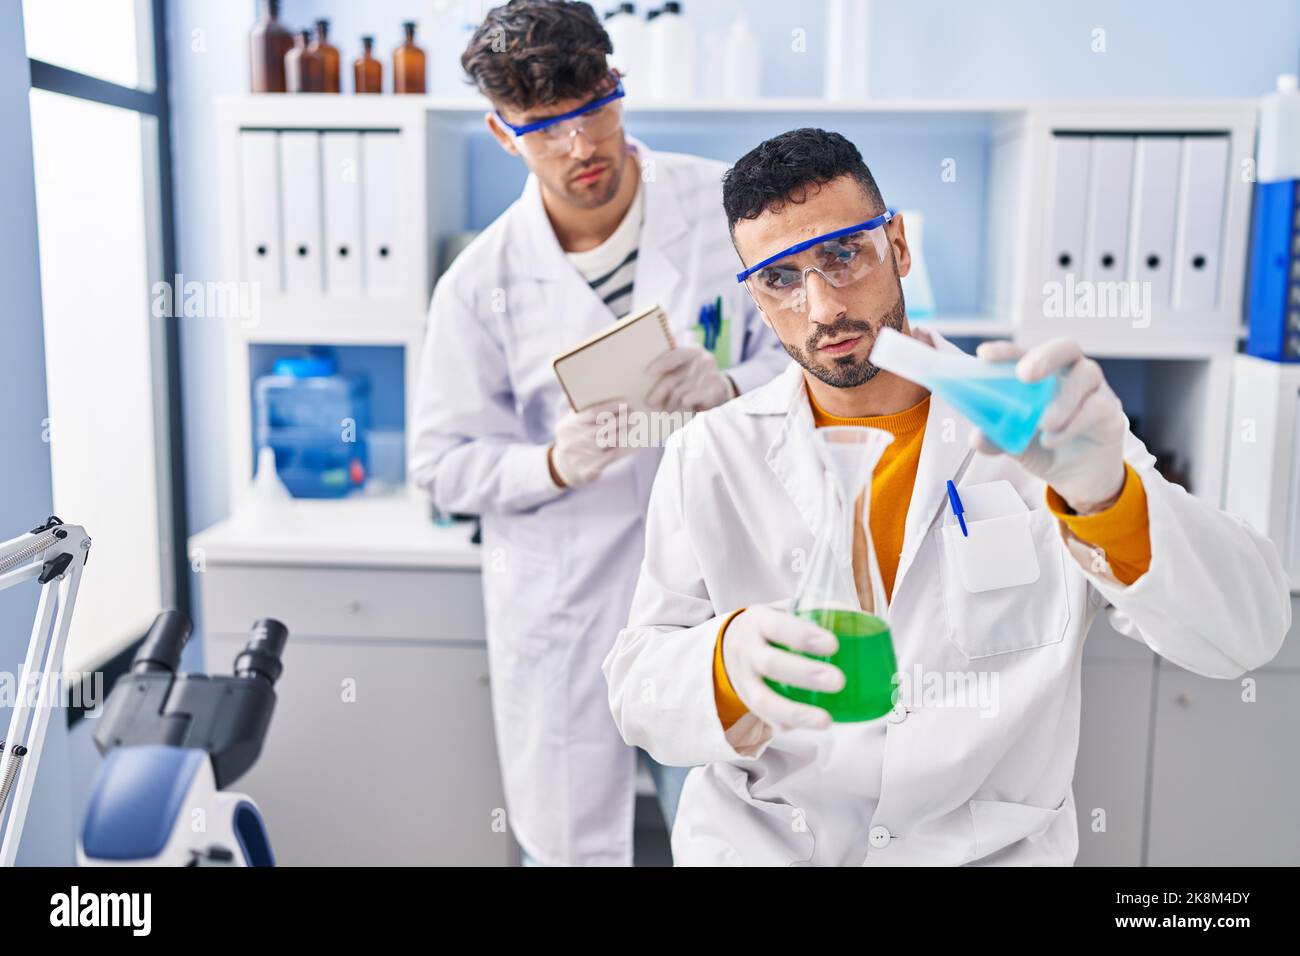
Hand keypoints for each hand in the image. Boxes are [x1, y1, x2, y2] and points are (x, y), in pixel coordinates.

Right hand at [550, 399, 632, 487]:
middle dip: (618, 421)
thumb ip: (580, 408)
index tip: (624, 403)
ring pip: (603, 445)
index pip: (590, 414)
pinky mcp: (586, 472)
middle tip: (633, 415)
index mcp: (566, 426)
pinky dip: (616, 450)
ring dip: (620, 434)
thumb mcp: (570, 422)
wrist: (564, 466)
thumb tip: (593, 387)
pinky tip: (625, 441)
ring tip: (633, 426)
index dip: (609, 408)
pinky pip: (605, 460)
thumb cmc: (574, 436)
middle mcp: (570, 442)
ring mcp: (577, 458)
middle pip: (598, 430)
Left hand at [644, 345, 735, 412]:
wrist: (722, 389)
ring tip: (666, 409)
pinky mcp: (715, 390)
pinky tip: (680, 407)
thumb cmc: (695, 379)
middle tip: (650, 401)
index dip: (661, 363)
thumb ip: (672, 368)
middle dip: (659, 391)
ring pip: (681, 391)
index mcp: (694, 351)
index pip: (675, 355)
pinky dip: (684, 403)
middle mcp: (704, 360)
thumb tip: (647, 377)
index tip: (647, 373)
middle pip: (674, 377)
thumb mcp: (686, 368)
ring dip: (671, 403)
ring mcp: (711, 375)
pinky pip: (693, 398)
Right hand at [721, 604, 843, 730]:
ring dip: (796, 712)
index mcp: (759, 621)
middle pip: (771, 664)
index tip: (833, 645)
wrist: (727, 644)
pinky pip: (766, 718)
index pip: (777, 626)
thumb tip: (857, 617)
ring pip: (763, 700)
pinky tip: (810, 724)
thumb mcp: (781, 611)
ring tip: (825, 720)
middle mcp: (747, 650)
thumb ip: (814, 613)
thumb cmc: (767, 627)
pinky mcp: (746, 701)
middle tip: (838, 681)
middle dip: (805, 674)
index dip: (803, 636)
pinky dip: (789, 724)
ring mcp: (743, 679)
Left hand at [971, 338, 1126, 512]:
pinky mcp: (1110, 411)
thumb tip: (977, 437)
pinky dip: (1073, 423)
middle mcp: (1070, 372)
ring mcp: (1094, 389)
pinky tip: (1053, 439)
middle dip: (1044, 357)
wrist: (1078, 477)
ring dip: (1062, 399)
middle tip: (1025, 376)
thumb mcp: (1015, 445)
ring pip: (1086, 375)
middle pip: (1065, 347)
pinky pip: (1097, 407)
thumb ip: (996, 439)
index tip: (984, 354)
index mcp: (1042, 373)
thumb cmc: (1044, 446)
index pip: (1024, 352)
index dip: (1006, 351)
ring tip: (1043, 423)